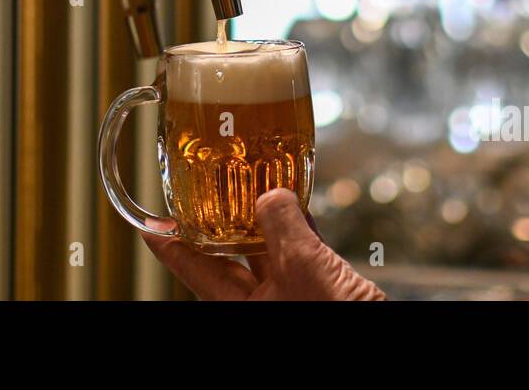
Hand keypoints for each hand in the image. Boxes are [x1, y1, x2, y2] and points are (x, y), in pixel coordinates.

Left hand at [139, 189, 386, 300]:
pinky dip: (296, 230)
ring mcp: (287, 299)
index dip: (169, 243)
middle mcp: (259, 304)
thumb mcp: (302, 265)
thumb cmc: (334, 319)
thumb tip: (271, 196)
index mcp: (238, 307)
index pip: (192, 267)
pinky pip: (297, 257)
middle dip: (220, 221)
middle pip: (228, 257)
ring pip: (265, 254)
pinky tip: (299, 208)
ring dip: (263, 221)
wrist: (377, 341)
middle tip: (206, 189)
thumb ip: (282, 226)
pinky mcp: (317, 294)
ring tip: (255, 186)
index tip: (151, 225)